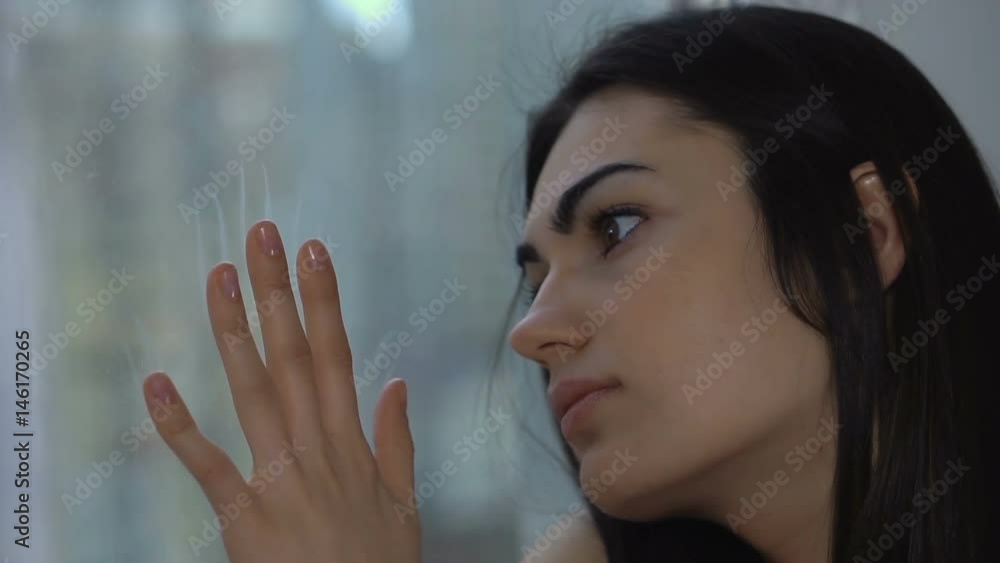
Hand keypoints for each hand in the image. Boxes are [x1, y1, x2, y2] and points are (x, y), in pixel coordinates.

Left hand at [141, 219, 420, 561]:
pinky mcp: (242, 514)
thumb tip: (399, 385)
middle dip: (278, 293)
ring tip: (219, 278)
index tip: (313, 252)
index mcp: (351, 442)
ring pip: (254, 391)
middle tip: (261, 236)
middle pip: (295, 356)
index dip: (324, 301)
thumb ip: (398, 442)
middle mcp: (314, 446)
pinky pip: (207, 465)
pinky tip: (158, 382)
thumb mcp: (405, 504)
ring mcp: (277, 477)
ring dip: (236, 332)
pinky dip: (180, 426)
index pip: (337, 355)